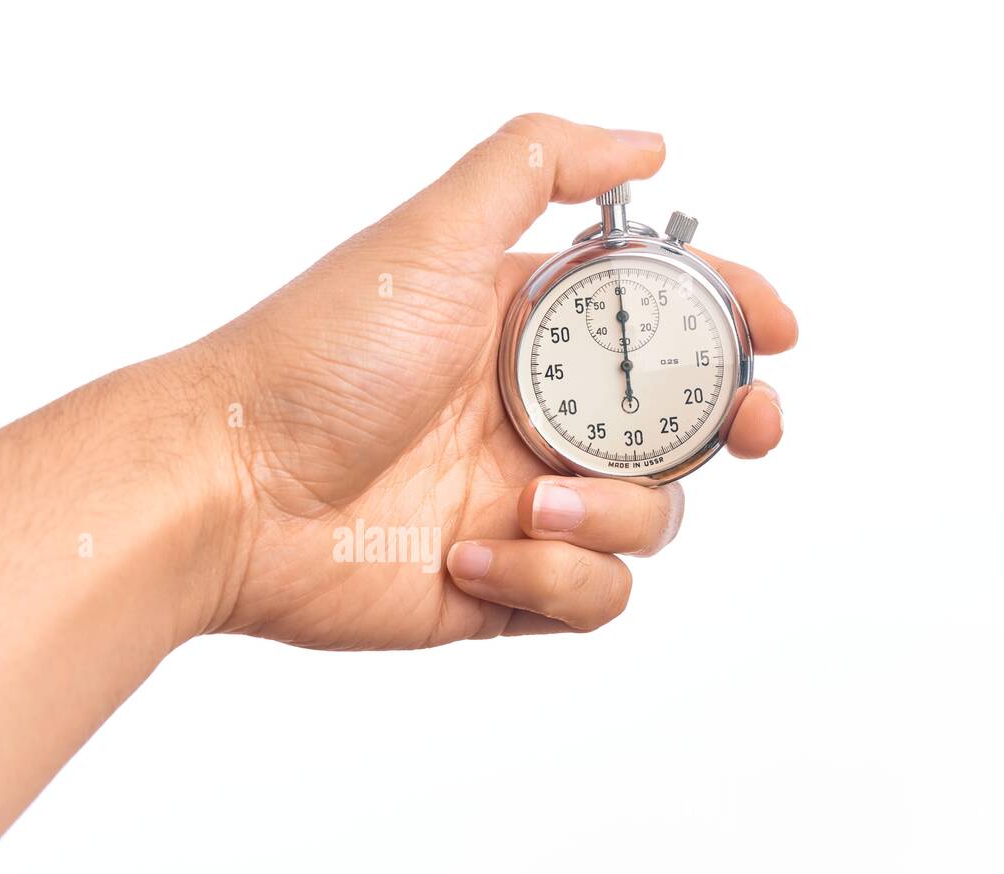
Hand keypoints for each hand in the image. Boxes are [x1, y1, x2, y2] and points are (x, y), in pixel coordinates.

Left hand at [195, 115, 796, 649]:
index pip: (658, 323)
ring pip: (646, 523)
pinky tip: (466, 554)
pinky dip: (549, 579)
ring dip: (611, 515)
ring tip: (524, 501)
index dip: (729, 321)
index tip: (775, 329)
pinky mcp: (499, 587)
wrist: (228, 488)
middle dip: (727, 427)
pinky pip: (588, 598)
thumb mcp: (431, 236)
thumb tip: (646, 145)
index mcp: (525, 335)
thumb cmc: (316, 361)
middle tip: (744, 427)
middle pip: (676, 430)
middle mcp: (529, 420)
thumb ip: (537, 167)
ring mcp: (517, 508)